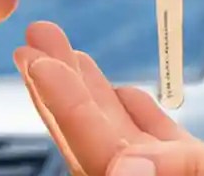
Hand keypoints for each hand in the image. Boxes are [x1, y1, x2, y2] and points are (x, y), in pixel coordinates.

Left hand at [13, 22, 203, 175]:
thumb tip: (124, 171)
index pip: (108, 167)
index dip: (68, 113)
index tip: (40, 61)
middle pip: (103, 155)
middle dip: (64, 97)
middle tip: (35, 41)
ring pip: (129, 146)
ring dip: (93, 96)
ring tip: (60, 50)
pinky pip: (169, 148)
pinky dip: (142, 115)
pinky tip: (122, 89)